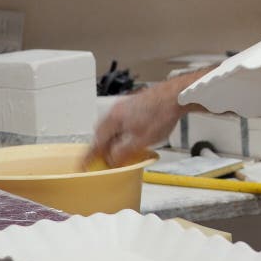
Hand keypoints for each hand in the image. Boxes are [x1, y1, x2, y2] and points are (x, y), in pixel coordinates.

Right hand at [86, 71, 203, 167]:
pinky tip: (132, 135)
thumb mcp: (141, 141)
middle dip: (101, 146)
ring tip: (118, 149)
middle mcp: (116, 110)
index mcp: (113, 119)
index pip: (96, 142)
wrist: (177, 95)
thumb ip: (123, 152)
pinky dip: (121, 130)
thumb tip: (111, 160)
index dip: (90, 155)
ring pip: (112, 125)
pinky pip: (122, 119)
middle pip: (102, 132)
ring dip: (112, 138)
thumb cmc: (161, 115)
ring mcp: (126, 105)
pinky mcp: (136, 103)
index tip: (84, 165)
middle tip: (103, 158)